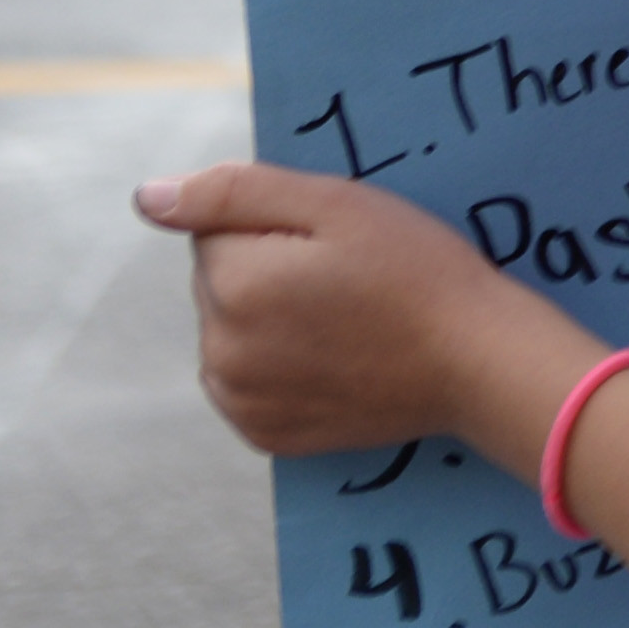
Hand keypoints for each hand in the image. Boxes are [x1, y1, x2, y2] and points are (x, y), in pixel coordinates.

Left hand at [137, 164, 593, 464]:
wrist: (480, 363)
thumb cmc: (419, 272)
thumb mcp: (339, 205)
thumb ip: (235, 192)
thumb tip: (148, 197)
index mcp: (233, 286)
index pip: (216, 233)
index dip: (276, 228)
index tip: (334, 245)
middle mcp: (220, 351)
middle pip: (220, 285)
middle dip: (266, 274)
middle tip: (347, 281)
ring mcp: (240, 401)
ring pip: (231, 334)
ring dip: (268, 321)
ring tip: (345, 322)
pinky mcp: (264, 435)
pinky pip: (248, 383)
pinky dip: (278, 369)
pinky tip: (334, 361)